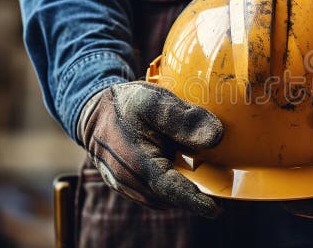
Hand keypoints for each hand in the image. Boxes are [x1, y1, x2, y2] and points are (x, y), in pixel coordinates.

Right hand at [77, 81, 223, 217]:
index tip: (215, 211)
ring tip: (198, 175)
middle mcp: (128, 179)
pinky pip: (152, 194)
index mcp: (137, 160)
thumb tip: (216, 136)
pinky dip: (167, 188)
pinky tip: (178, 172)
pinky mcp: (125, 187)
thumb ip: (184, 118)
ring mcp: (125, 186)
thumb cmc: (126, 105)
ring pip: (161, 197)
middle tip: (217, 184)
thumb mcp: (154, 101)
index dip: (194, 201)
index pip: (170, 188)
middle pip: (170, 196)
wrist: (94, 112)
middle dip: (193, 194)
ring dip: (179, 190)